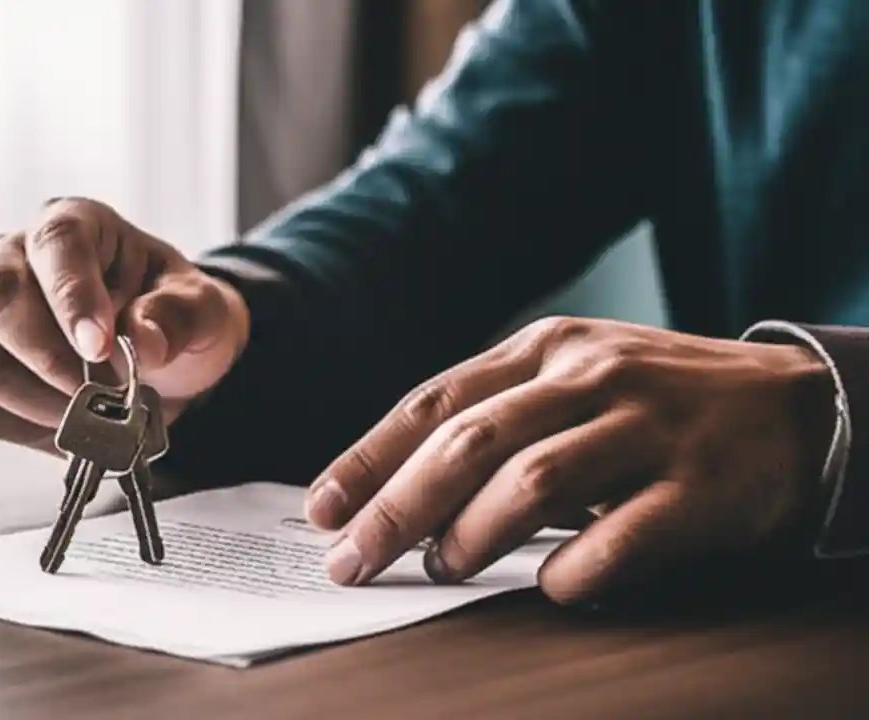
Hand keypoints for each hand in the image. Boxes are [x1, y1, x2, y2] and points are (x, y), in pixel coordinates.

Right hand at [0, 198, 248, 451]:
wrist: (159, 355)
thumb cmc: (170, 315)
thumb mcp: (200, 308)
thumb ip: (178, 317)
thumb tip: (143, 342)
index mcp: (74, 223)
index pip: (56, 243)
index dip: (73, 296)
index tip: (100, 347)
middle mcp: (13, 258)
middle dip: (49, 359)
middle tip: (101, 394)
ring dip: (43, 403)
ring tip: (96, 415)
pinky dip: (29, 428)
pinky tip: (71, 424)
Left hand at [307, 317, 835, 602]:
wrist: (795, 406)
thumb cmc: (657, 401)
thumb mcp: (572, 379)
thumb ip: (495, 416)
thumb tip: (399, 490)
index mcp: (544, 348)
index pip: (432, 402)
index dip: (368, 458)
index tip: (323, 509)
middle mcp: (588, 377)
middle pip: (466, 443)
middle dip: (396, 508)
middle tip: (354, 560)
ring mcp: (644, 427)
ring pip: (529, 482)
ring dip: (471, 537)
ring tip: (444, 568)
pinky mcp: (697, 486)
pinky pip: (616, 538)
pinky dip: (571, 572)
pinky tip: (551, 587)